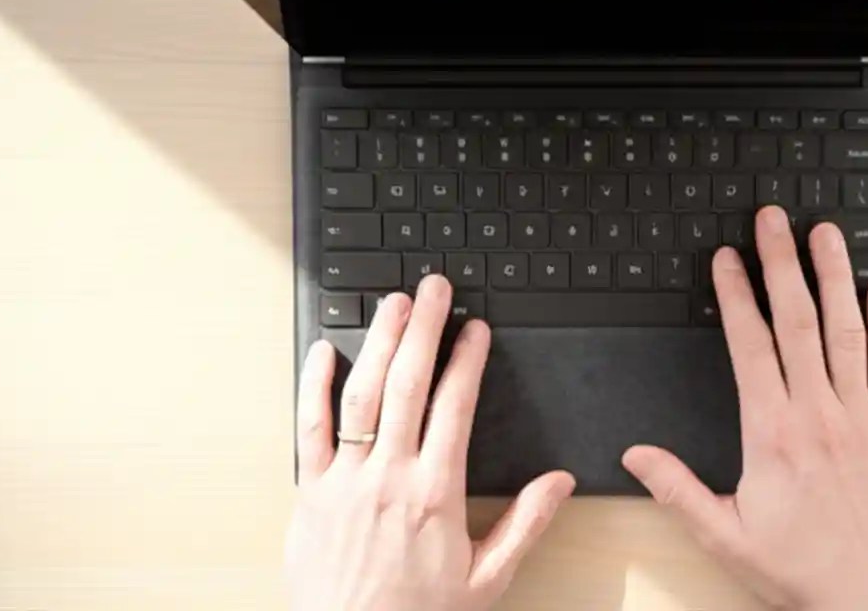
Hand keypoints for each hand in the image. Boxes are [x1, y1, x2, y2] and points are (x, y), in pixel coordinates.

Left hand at [286, 275, 575, 610]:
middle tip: (434, 289)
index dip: (467, 360)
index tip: (475, 329)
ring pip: (361, 395)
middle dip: (424, 329)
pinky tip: (326, 351)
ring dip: (378, 342)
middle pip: (408, 384)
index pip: (455, 407)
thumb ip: (525, 526)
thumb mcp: (487, 579)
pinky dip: (314, 386)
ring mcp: (344, 481)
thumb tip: (559, 483)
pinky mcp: (308, 493)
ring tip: (392, 304)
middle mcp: (389, 477)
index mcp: (435, 493)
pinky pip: (308, 429)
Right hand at [622, 208, 867, 610]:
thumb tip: (637, 454)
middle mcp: (818, 414)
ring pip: (846, 332)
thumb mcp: (723, 535)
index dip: (736, 295)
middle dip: (781, 264)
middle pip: (798, 322)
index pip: (751, 346)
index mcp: (772, 433)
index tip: (727, 259)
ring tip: (825, 233)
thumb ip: (677, 489)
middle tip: (772, 220)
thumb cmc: (797, 568)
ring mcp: (860, 418)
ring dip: (834, 277)